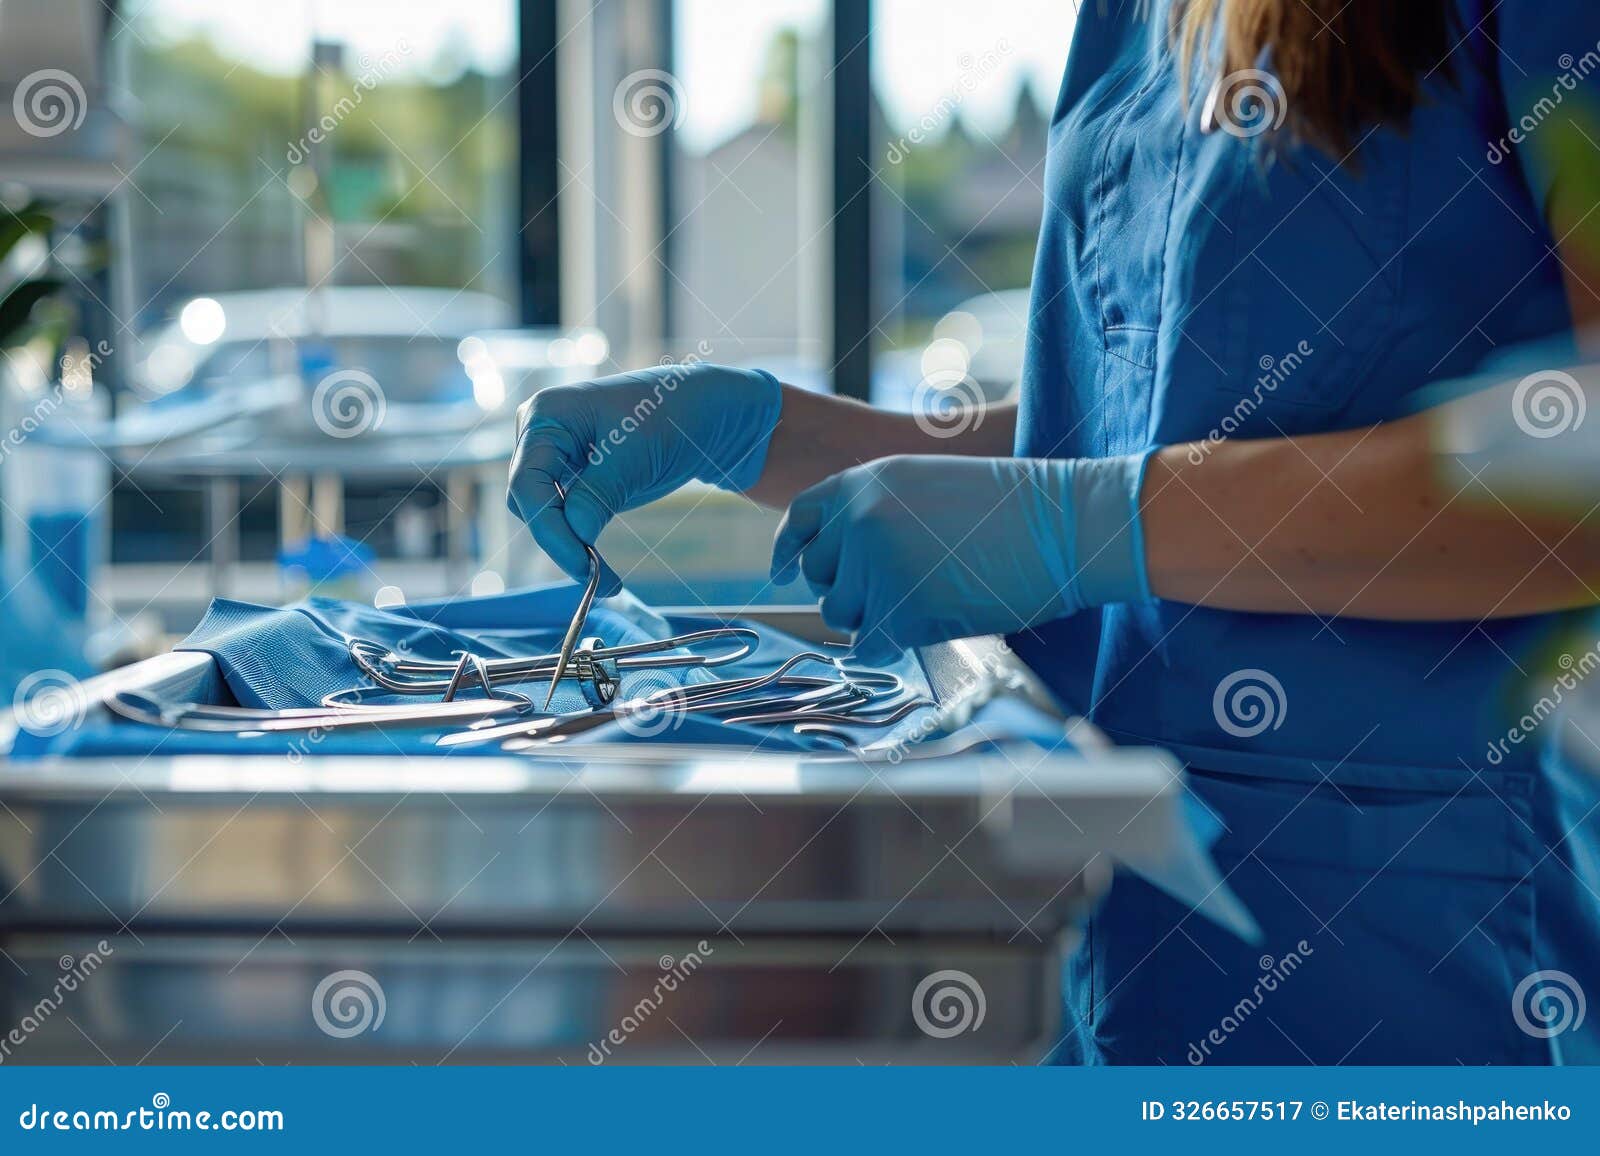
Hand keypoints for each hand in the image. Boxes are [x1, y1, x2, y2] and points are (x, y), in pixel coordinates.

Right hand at [507, 363, 781, 593]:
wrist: (705, 414)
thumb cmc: (672, 415)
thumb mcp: (636, 455)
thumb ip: (598, 493)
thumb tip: (574, 532)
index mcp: (546, 416)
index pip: (527, 482)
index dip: (549, 528)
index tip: (581, 565)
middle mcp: (541, 436)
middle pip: (529, 502)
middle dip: (560, 541)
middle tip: (598, 577)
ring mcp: (557, 459)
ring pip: (544, 515)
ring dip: (569, 547)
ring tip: (608, 578)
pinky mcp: (576, 481)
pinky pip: (565, 519)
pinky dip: (580, 543)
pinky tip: (602, 568)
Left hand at [770, 453, 1152, 660]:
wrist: (1066, 523)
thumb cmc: (1011, 510)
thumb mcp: (928, 484)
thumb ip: (877, 511)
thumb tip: (842, 559)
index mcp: (864, 482)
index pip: (802, 520)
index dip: (792, 552)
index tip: (787, 574)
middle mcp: (859, 520)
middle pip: (821, 577)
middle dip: (851, 590)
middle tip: (900, 590)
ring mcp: (876, 565)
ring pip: (841, 614)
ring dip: (874, 618)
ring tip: (926, 600)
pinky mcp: (901, 609)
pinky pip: (870, 645)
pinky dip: (894, 643)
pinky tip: (930, 624)